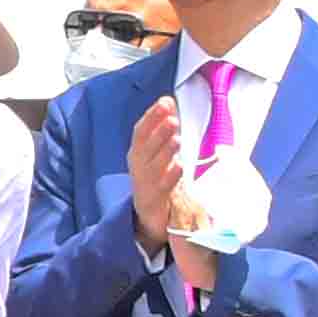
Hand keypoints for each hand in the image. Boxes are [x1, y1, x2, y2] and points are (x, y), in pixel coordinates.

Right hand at [127, 94, 183, 247]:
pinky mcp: (153, 200)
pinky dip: (170, 176)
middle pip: (146, 146)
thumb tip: (168, 100)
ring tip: (177, 139)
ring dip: (165, 151)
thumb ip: (161, 129)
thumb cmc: (156, 178)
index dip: (152, 116)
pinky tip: (180, 166)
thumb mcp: (156, 153)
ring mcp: (144, 183)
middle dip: (159, 131)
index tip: (166, 102)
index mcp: (137, 152)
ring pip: (154, 165)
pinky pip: (162, 187)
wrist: (149, 216)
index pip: (141, 130)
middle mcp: (138, 166)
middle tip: (173, 119)